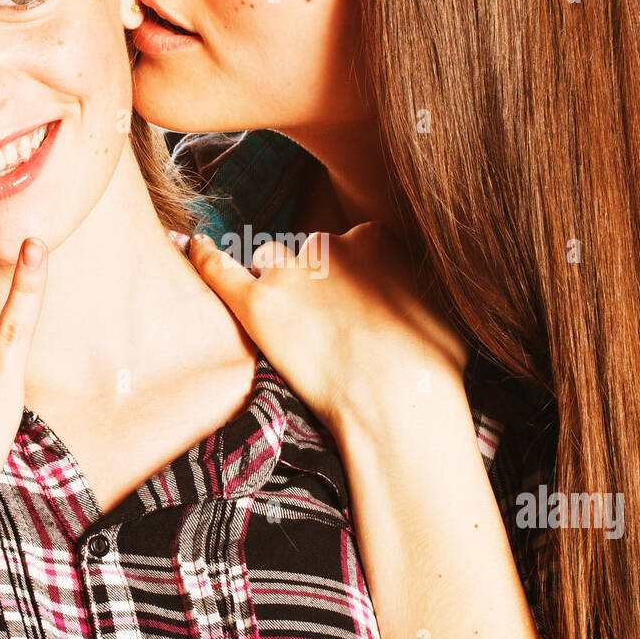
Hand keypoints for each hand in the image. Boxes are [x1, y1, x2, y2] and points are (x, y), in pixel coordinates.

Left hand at [187, 222, 467, 439]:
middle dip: (321, 289)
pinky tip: (193, 244)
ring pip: (274, 266)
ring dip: (281, 291)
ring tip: (302, 336)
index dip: (355, 283)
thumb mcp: (445, 307)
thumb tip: (414, 291)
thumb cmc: (432, 367)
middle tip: (338, 337)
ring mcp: (293, 274)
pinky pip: (220, 269)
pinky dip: (204, 256)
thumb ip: (418, 285)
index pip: (354, 249)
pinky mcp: (260, 305)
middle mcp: (333, 244)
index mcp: (378, 238)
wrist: (402, 401)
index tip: (363, 313)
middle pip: (315, 258)